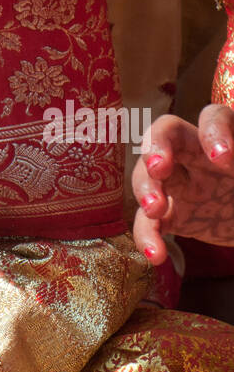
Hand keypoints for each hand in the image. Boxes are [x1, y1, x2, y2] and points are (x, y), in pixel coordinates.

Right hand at [132, 107, 233, 261]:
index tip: (224, 158)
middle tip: (160, 169)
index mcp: (230, 138)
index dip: (215, 132)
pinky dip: (147, 236)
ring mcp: (185, 183)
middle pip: (166, 134)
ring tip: (154, 211)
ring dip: (145, 190)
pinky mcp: (176, 215)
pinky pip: (151, 221)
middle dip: (157, 147)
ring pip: (149, 175)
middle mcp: (200, 153)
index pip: (216, 117)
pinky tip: (153, 254)